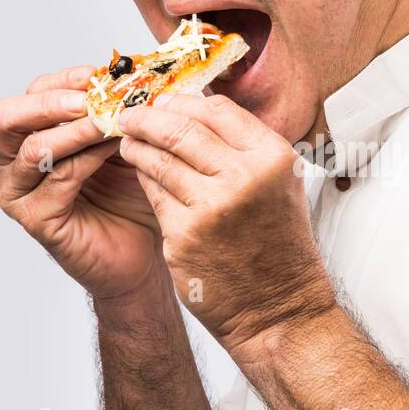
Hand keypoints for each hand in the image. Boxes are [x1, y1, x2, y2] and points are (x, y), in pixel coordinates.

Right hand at [0, 64, 165, 302]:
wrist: (143, 249)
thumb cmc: (130, 193)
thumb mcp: (126, 140)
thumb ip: (120, 108)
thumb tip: (134, 70)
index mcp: (28, 135)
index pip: (32, 94)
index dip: (64, 80)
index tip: (100, 72)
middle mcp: (13, 162)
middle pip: (6, 117)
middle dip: (49, 102)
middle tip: (88, 98)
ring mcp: (19, 193)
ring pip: (32, 149)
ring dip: (74, 131)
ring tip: (109, 123)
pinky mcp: (35, 219)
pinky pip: (55, 181)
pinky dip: (85, 161)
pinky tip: (113, 153)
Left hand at [116, 93, 336, 360]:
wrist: (278, 309)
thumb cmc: (278, 246)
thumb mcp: (280, 184)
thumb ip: (245, 147)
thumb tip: (199, 108)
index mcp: (273, 158)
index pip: (216, 109)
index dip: (184, 101)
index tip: (164, 101)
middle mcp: (244, 178)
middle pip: (180, 127)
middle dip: (147, 116)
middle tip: (129, 113)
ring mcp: (211, 207)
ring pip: (158, 158)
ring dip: (136, 145)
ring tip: (128, 142)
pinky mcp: (183, 235)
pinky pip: (152, 192)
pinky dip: (143, 178)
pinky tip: (141, 176)